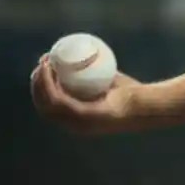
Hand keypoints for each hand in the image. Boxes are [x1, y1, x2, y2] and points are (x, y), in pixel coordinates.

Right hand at [29, 54, 145, 135]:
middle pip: (43, 104)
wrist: (147, 104)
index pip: (48, 105)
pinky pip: (60, 100)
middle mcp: (74, 125)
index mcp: (76, 120)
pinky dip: (50, 85)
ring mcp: (78, 123)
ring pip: (48, 102)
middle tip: (43, 61)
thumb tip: (84, 59)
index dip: (40, 87)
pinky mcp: (85, 116)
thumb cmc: (131, 94)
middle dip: (37, 82)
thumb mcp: (108, 84)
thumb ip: (96, 77)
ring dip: (40, 81)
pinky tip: (50, 71)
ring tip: (44, 63)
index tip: (43, 66)